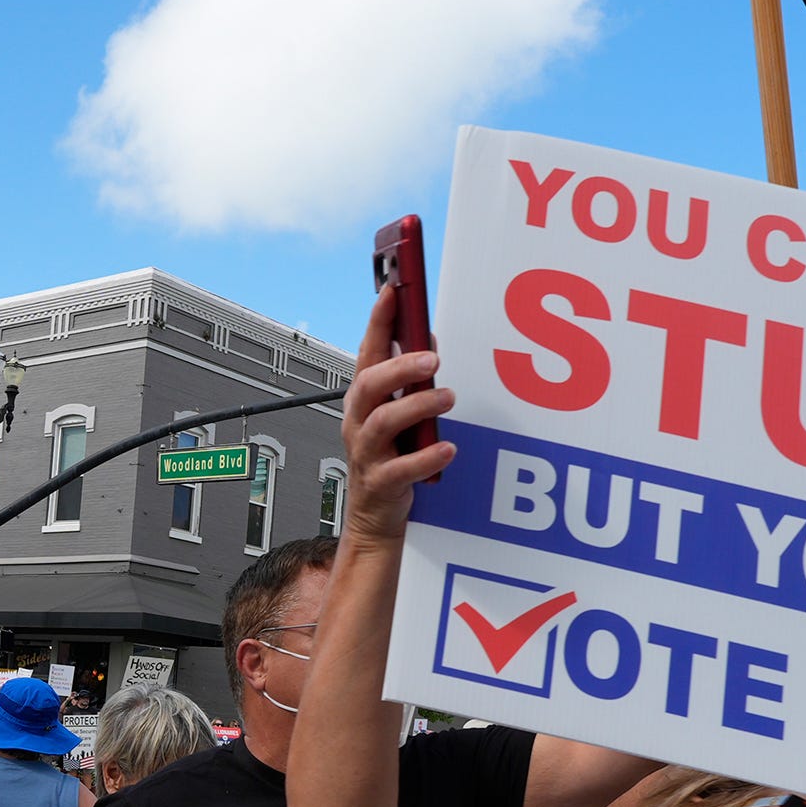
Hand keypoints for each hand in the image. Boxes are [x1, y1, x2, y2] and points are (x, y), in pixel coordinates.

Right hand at [335, 284, 460, 537]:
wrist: (373, 516)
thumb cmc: (388, 458)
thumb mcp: (396, 413)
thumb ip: (408, 380)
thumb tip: (427, 342)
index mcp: (363, 400)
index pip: (367, 352)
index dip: (378, 321)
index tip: (392, 291)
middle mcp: (358, 422)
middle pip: (369, 385)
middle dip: (399, 367)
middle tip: (431, 360)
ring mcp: (366, 453)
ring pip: (383, 422)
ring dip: (418, 406)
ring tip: (447, 398)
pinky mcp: (380, 482)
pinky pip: (401, 468)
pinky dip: (426, 456)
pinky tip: (447, 448)